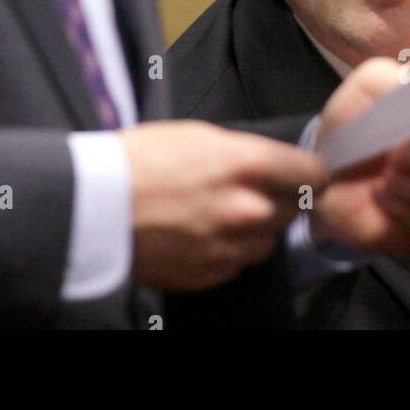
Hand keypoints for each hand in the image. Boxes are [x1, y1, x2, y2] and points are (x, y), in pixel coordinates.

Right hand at [120, 120, 324, 290]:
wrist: (96, 205)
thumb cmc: (140, 159)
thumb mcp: (199, 135)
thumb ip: (244, 153)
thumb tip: (270, 165)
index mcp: (248, 164)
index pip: (313, 173)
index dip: (312, 172)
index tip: (307, 173)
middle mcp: (249, 209)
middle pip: (292, 209)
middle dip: (276, 200)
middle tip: (248, 190)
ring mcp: (232, 247)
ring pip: (266, 241)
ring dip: (254, 229)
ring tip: (218, 214)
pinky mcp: (213, 275)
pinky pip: (238, 263)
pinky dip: (228, 251)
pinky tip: (200, 234)